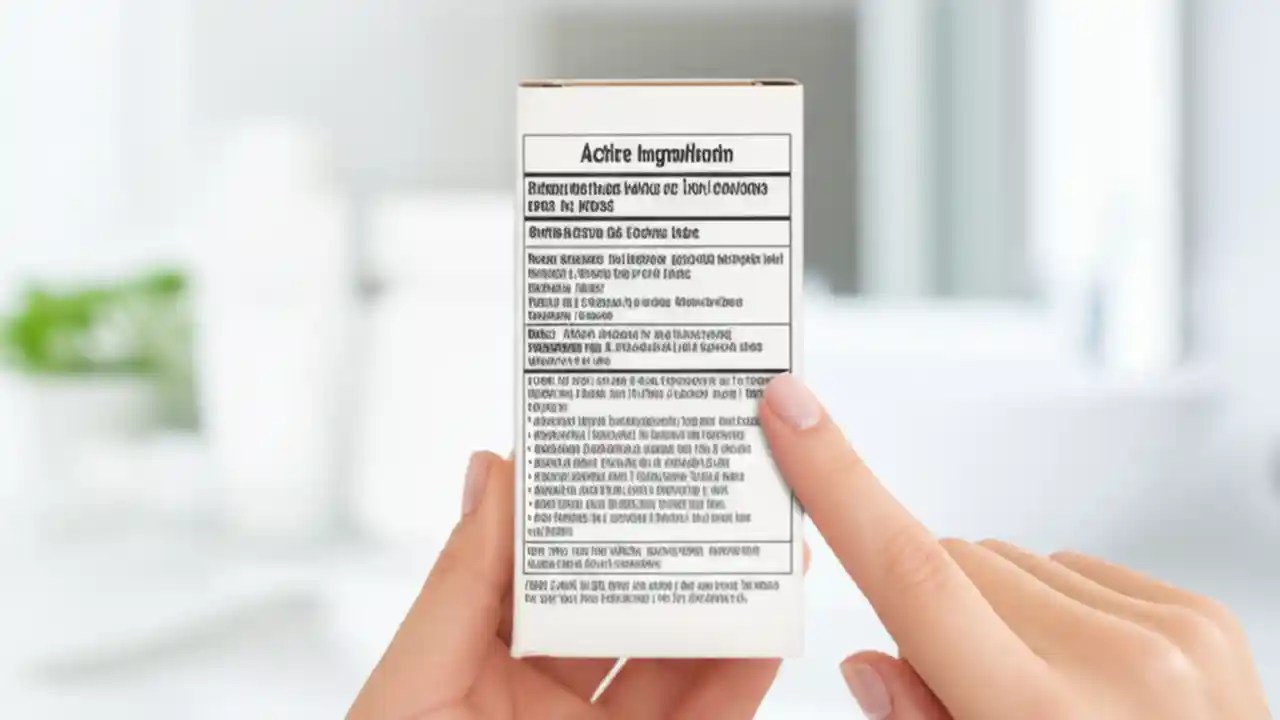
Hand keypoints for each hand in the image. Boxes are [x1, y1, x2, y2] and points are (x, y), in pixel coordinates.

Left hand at [347, 451, 782, 718]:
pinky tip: (766, 632)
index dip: (585, 504)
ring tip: (765, 541)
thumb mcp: (416, 688)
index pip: (541, 563)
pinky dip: (741, 678)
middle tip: (721, 482)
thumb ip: (463, 584)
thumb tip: (495, 471)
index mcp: (476, 662)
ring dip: (722, 604)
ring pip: (675, 663)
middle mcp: (542, 700)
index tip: (631, 446)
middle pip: (621, 607)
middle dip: (672, 547)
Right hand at [759, 374, 1270, 719]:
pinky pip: (1077, 570)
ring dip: (997, 609)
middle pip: (952, 563)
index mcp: (1038, 719)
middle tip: (958, 686)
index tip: (794, 412)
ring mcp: (1169, 634)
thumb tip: (870, 661)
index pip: (909, 574)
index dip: (838, 484)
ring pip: (1012, 562)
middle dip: (930, 606)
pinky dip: (1057, 609)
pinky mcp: (1203, 616)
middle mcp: (1113, 662)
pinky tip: (1081, 673)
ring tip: (1037, 691)